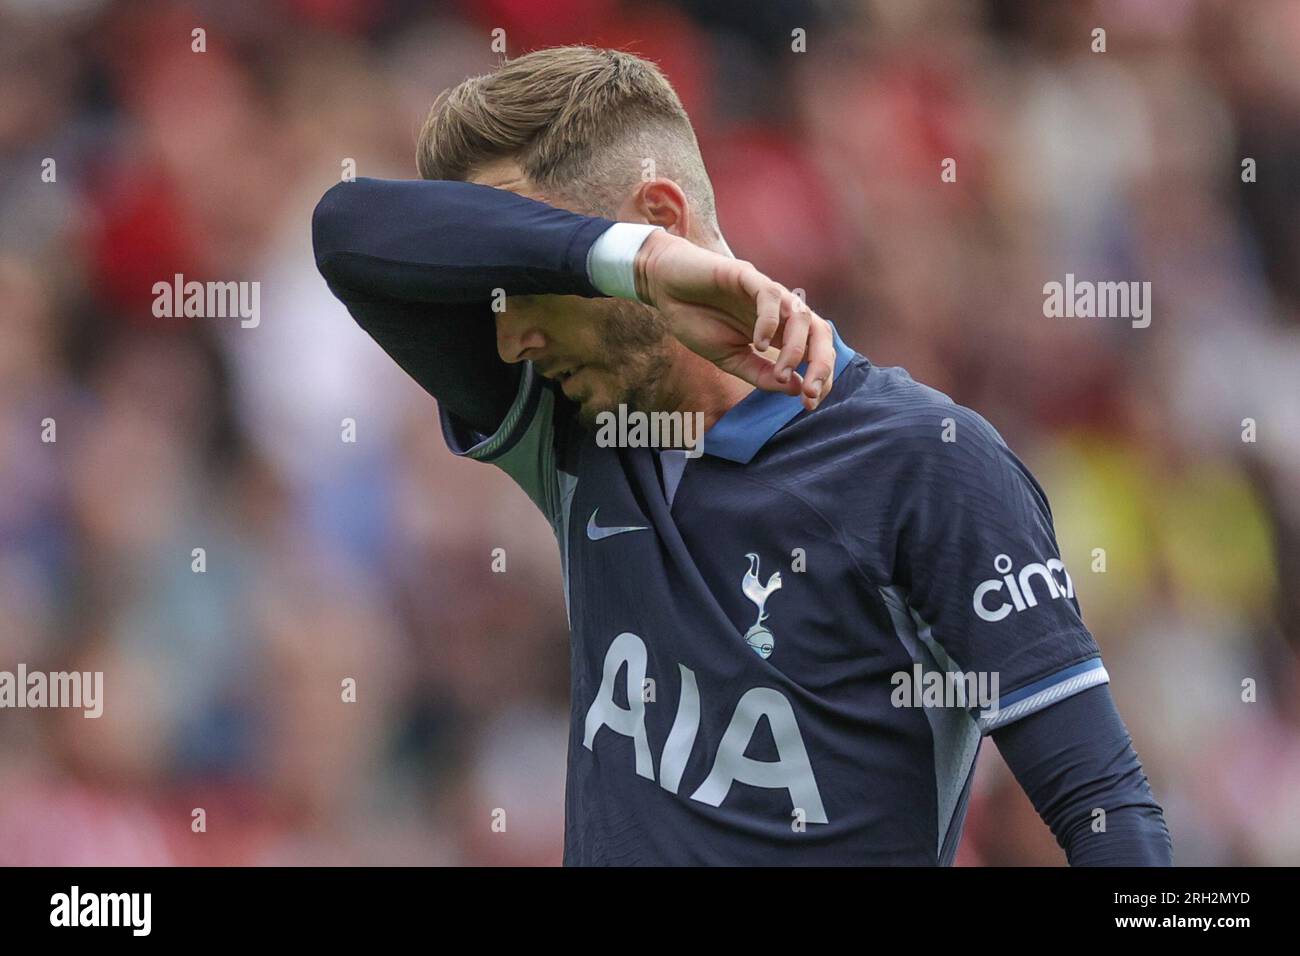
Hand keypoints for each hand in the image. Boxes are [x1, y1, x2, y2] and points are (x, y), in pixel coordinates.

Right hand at [634, 230, 834, 409]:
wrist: (664, 287)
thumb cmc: (696, 319)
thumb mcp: (729, 358)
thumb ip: (760, 373)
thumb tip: (796, 390)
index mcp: (779, 331)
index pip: (814, 352)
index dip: (819, 378)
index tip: (808, 404)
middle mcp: (779, 311)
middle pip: (819, 332)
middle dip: (822, 364)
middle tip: (810, 393)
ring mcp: (765, 291)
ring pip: (801, 315)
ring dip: (797, 349)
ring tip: (782, 373)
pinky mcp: (746, 275)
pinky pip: (769, 295)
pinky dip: (769, 321)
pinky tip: (759, 343)